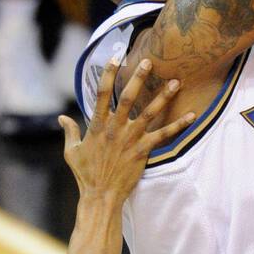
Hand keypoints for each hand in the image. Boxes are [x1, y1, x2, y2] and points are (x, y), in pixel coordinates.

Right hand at [60, 58, 195, 202]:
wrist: (100, 196)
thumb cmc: (85, 175)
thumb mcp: (71, 152)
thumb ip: (69, 132)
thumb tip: (62, 117)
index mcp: (96, 126)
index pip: (102, 94)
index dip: (108, 74)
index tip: (115, 58)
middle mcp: (115, 129)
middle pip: (128, 97)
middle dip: (138, 77)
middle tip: (148, 61)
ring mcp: (130, 139)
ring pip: (150, 112)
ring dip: (163, 96)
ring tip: (176, 81)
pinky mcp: (143, 151)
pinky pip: (164, 135)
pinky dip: (179, 125)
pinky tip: (192, 115)